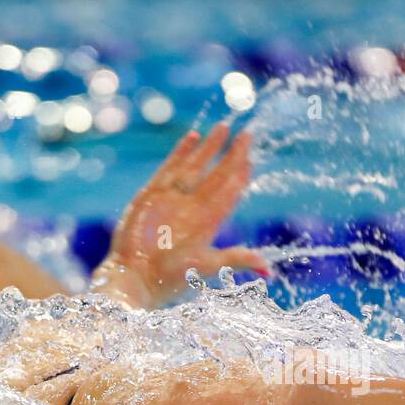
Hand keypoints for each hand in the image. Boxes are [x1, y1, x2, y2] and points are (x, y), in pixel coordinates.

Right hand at [101, 123, 268, 307]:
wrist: (136, 276)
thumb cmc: (171, 277)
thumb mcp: (208, 266)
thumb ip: (236, 259)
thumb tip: (269, 269)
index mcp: (209, 223)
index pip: (230, 193)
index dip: (242, 176)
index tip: (252, 159)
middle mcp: (193, 208)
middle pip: (218, 174)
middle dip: (233, 155)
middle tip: (248, 135)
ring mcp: (174, 199)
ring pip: (197, 166)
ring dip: (211, 147)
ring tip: (224, 127)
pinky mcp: (153, 194)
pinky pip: (171, 168)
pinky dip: (182, 152)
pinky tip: (194, 136)